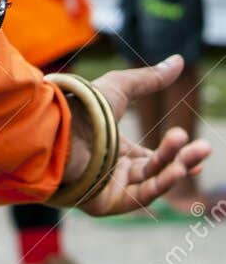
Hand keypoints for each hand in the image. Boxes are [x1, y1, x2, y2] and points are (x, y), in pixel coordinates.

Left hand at [68, 56, 210, 215]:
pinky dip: (162, 183)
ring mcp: (109, 189)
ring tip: (196, 154)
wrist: (58, 126)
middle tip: (205, 147)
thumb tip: (178, 60)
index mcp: (114, 150)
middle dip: (182, 159)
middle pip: (155, 172)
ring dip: (175, 169)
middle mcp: (112, 172)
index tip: (198, 148)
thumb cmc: (84, 106)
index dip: (175, 155)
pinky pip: (140, 196)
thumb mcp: (121, 87)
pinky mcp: (104, 203)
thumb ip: (150, 78)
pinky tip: (178, 169)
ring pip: (151, 183)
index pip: (151, 159)